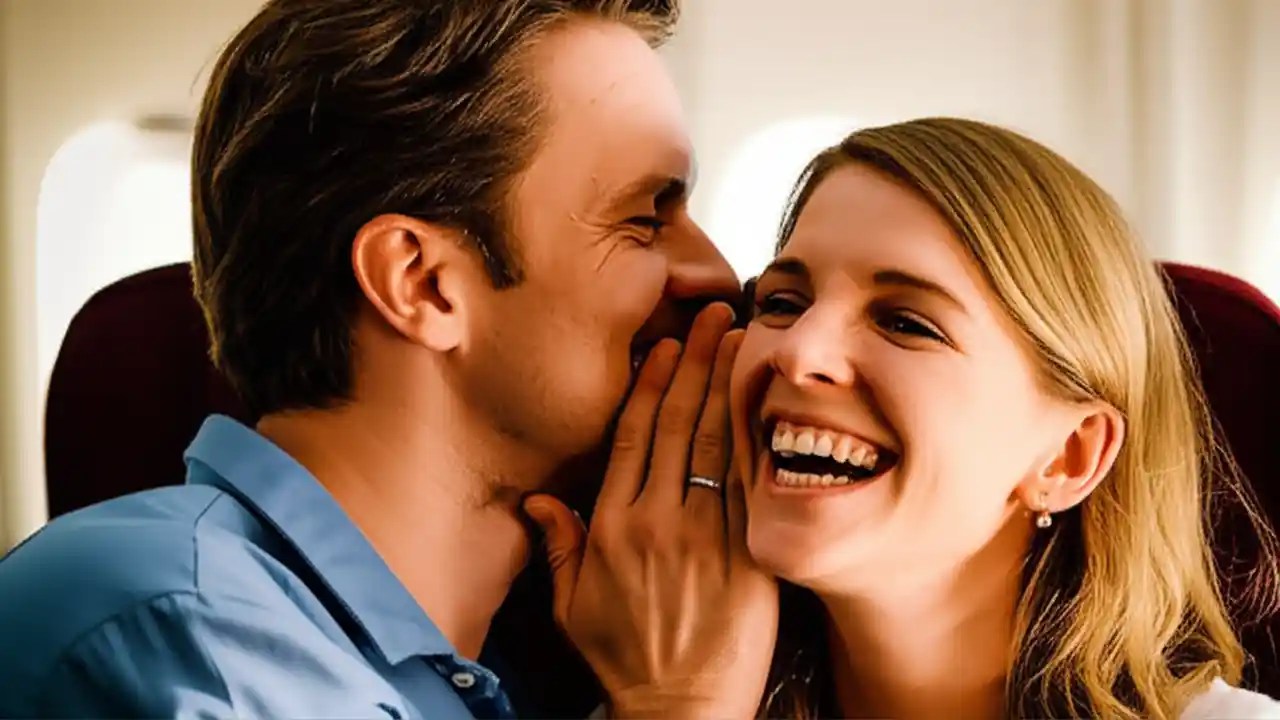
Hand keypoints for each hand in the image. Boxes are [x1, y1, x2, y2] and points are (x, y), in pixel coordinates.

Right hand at [523, 303, 777, 719]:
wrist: (680, 710)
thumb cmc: (625, 660)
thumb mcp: (571, 608)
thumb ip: (557, 548)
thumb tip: (537, 499)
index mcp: (611, 527)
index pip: (633, 437)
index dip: (649, 384)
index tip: (663, 344)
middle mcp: (656, 521)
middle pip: (677, 424)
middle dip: (694, 362)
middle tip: (712, 314)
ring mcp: (706, 537)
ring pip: (716, 442)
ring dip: (728, 384)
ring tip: (742, 336)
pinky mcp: (748, 556)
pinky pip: (752, 484)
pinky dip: (759, 436)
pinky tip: (766, 401)